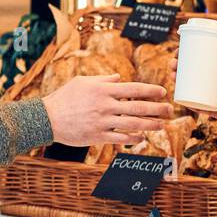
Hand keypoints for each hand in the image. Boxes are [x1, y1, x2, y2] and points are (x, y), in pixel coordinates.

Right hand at [43, 73, 172, 146]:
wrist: (46, 118)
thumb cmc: (64, 97)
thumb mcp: (82, 82)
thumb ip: (102, 80)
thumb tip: (119, 78)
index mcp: (103, 90)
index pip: (134, 89)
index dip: (151, 90)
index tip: (163, 92)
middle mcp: (105, 105)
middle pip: (138, 107)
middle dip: (157, 108)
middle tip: (169, 109)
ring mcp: (102, 122)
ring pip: (133, 124)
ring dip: (151, 124)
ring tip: (161, 124)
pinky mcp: (97, 136)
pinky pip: (120, 138)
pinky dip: (133, 138)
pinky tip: (141, 137)